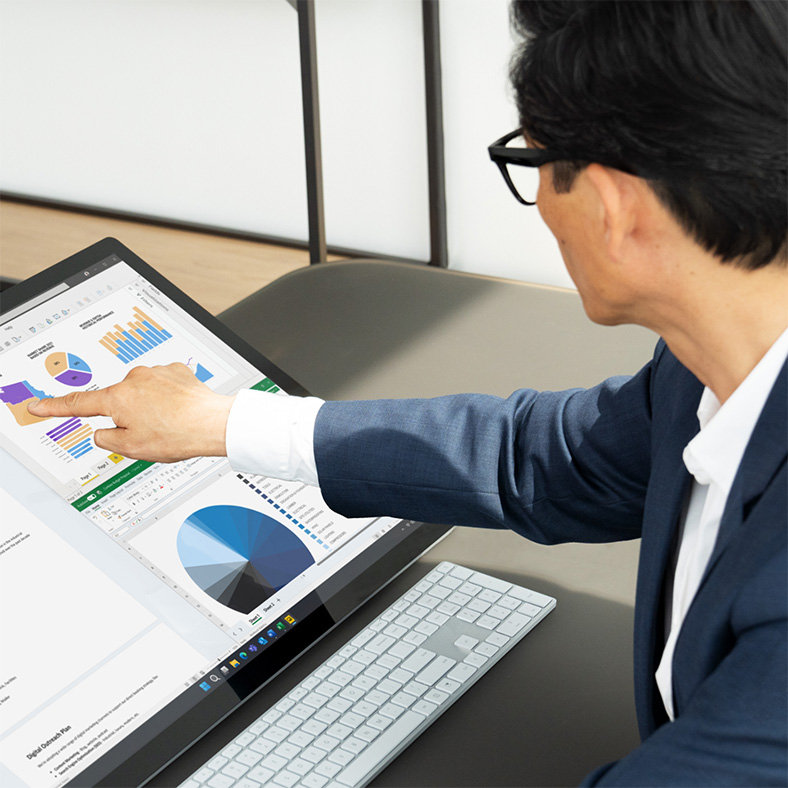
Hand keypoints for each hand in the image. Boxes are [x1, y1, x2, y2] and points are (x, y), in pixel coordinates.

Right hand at [27, 363, 234, 462]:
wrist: (213, 423)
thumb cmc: (177, 435)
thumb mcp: (132, 449)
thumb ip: (107, 440)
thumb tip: (103, 432)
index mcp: (117, 399)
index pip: (78, 405)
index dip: (55, 407)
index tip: (38, 405)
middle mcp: (134, 379)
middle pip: (119, 401)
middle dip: (128, 415)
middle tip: (150, 432)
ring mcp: (156, 372)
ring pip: (142, 393)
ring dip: (150, 406)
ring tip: (170, 422)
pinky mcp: (175, 371)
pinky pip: (162, 385)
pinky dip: (167, 397)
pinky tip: (179, 409)